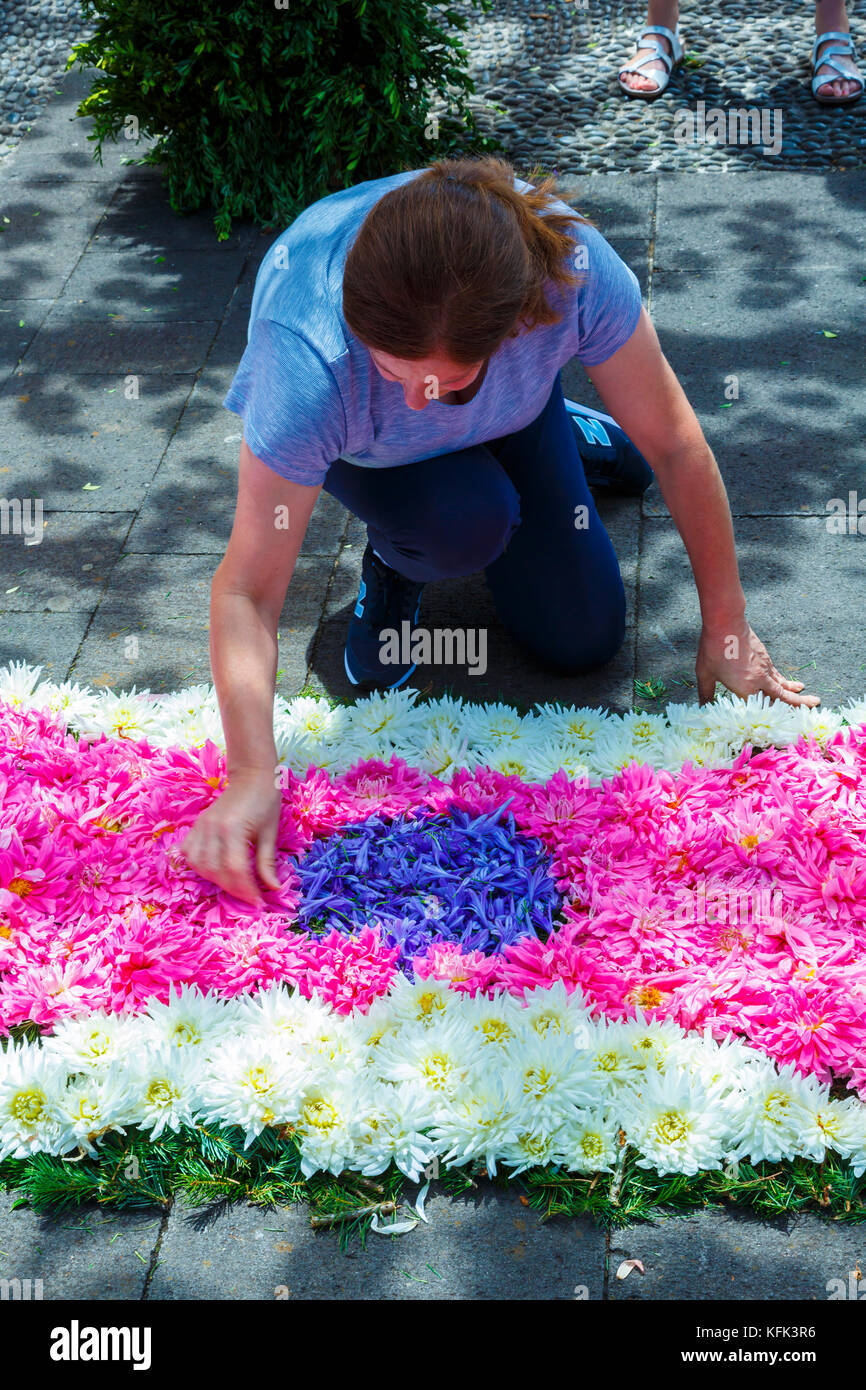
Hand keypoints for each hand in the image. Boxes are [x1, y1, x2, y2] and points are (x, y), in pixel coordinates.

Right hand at [178, 767, 282, 906]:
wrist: (252, 774)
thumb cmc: (265, 801)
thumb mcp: (270, 833)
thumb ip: (267, 862)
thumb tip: (273, 888)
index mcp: (234, 829)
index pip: (235, 869)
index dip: (246, 890)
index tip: (258, 902)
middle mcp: (213, 828)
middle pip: (215, 870)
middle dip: (232, 888)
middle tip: (248, 896)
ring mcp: (201, 826)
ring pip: (198, 864)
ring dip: (214, 880)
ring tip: (233, 884)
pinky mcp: (197, 825)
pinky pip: (189, 852)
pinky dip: (198, 866)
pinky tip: (213, 871)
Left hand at [696, 619, 820, 707]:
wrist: (726, 622)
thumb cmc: (714, 649)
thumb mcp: (705, 674)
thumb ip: (706, 693)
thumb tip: (702, 708)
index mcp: (745, 688)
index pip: (757, 710)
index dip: (762, 719)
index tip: (770, 729)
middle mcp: (760, 680)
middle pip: (782, 697)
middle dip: (799, 704)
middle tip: (814, 706)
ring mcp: (765, 667)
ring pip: (783, 684)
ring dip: (795, 692)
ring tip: (809, 697)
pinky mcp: (766, 657)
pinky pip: (777, 674)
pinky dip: (785, 681)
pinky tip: (789, 683)